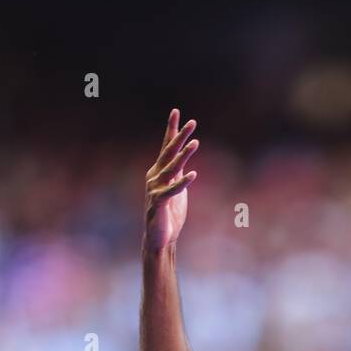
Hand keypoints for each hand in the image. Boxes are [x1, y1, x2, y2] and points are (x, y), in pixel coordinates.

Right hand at [143, 108, 199, 253]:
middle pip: (169, 152)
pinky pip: (172, 190)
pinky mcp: (158, 203)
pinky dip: (183, 183)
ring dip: (184, 155)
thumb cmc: (169, 214)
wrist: (160, 238)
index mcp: (159, 171)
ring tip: (195, 143)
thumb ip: (178, 174)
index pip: (166, 146)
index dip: (172, 129)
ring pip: (171, 168)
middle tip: (192, 122)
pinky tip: (193, 174)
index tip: (177, 112)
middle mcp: (154, 176)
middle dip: (180, 136)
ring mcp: (155, 188)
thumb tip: (185, 160)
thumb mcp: (177, 189)